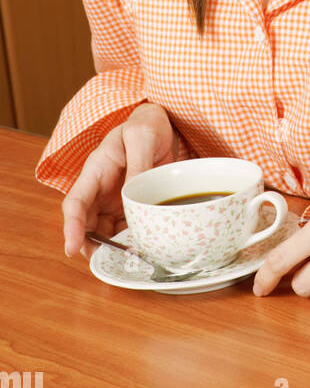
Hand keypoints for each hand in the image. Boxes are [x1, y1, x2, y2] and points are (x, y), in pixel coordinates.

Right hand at [61, 101, 176, 258]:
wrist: (159, 125)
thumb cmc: (146, 126)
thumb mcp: (142, 137)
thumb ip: (138, 164)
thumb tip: (132, 196)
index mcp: (96, 170)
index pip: (76, 202)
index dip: (72, 227)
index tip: (72, 248)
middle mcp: (99, 189)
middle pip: (87, 223)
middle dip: (92, 245)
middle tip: (109, 262)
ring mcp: (113, 199)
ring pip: (104, 230)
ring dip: (112, 246)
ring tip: (128, 258)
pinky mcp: (127, 205)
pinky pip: (123, 227)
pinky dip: (128, 240)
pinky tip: (140, 248)